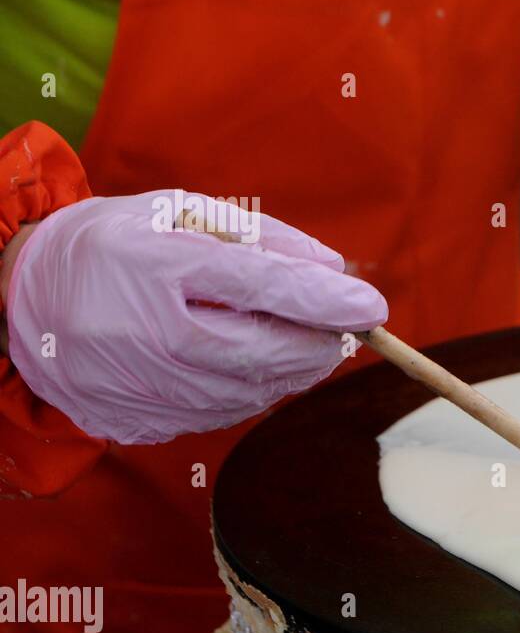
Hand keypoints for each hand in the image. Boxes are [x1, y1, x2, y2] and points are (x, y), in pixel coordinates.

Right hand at [4, 191, 387, 443]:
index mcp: (155, 264)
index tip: (371, 306)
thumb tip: (333, 269)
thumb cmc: (115, 244)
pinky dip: (256, 390)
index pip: (260, 284)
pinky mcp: (139, 418)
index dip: (324, 299)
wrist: (19, 297)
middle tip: (351, 329)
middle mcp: (146, 331)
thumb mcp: (180, 213)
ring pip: (249, 390)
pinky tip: (262, 366)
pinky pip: (221, 412)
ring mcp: (139, 384)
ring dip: (295, 369)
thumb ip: (261, 237)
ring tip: (313, 344)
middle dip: (320, 342)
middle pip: (262, 349)